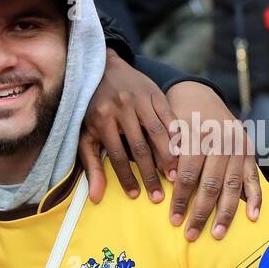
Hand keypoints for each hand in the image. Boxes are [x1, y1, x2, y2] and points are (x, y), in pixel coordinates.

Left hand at [80, 49, 177, 202]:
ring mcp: (139, 99)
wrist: (101, 69)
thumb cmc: (92, 109)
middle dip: (150, 173)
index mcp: (102, 120)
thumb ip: (91, 166)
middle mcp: (121, 108)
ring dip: (167, 156)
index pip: (117, 155)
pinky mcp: (154, 93)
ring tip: (174, 177)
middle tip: (159, 194)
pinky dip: (176, 134)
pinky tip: (183, 151)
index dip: (127, 176)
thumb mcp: (85, 135)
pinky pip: (168, 116)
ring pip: (157, 132)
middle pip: (139, 147)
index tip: (136, 194)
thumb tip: (95, 198)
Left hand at [165, 82, 262, 240]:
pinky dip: (255, 198)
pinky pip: (254, 178)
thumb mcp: (165, 130)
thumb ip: (166, 153)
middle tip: (191, 235)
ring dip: (226, 213)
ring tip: (217, 234)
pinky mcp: (249, 153)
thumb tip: (166, 182)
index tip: (174, 219)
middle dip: (201, 212)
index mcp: (198, 135)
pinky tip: (252, 217)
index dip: (181, 198)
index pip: (189, 174)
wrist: (198, 95)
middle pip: (211, 184)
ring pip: (233, 185)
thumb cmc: (174, 118)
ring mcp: (239, 148)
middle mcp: (222, 141)